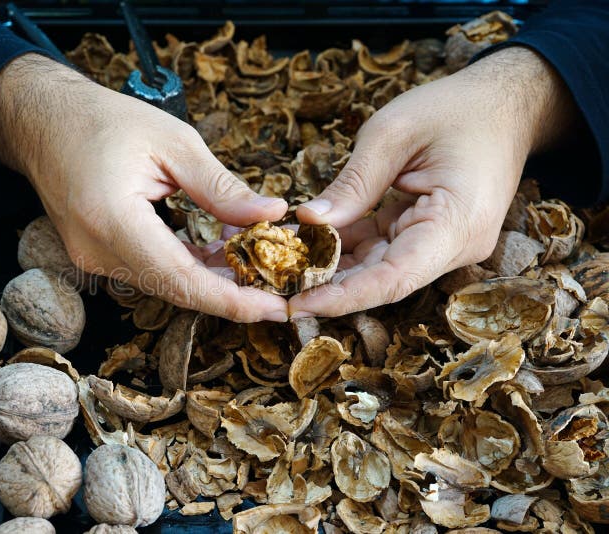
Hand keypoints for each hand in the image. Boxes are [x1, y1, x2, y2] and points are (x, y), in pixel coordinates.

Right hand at [0, 54, 288, 322]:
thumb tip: (271, 215)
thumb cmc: (106, 121)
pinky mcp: (96, 256)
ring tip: (257, 262)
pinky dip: (188, 268)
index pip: (180, 279)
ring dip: (212, 280)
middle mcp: (97, 250)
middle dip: (230, 295)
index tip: (273, 307)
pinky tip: (221, 255)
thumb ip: (221, 188)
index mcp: (113, 220)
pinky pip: (150, 273)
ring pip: (164, 285)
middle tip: (279, 287)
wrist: (45, 122)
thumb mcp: (174, 142)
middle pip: (175, 290)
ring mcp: (92, 259)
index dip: (230, 301)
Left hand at [289, 46, 575, 317]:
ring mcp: (444, 244)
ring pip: (380, 270)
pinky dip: (349, 249)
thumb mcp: (393, 133)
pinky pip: (384, 251)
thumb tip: (308, 222)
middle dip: (329, 288)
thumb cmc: (456, 109)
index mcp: (457, 223)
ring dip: (334, 270)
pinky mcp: (430, 235)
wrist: (505, 104)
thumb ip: (353, 184)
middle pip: (384, 281)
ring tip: (284, 269)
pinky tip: (308, 247)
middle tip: (276, 292)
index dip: (343, 297)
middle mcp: (456, 246)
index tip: (297, 303)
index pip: (394, 278)